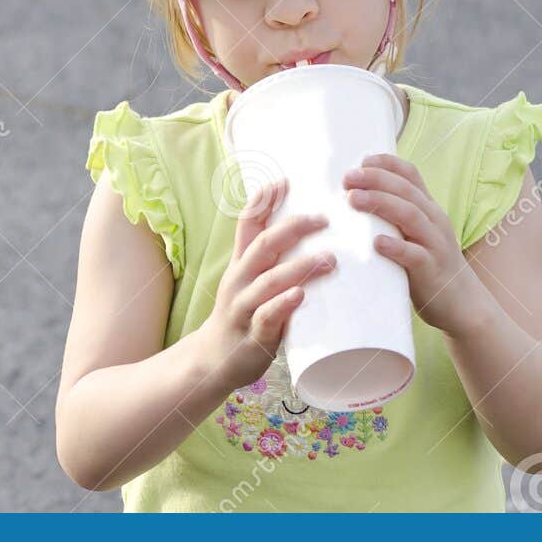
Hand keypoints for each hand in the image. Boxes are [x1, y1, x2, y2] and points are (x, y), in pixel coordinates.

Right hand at [198, 177, 336, 390]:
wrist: (212, 361)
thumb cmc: (243, 313)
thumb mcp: (250, 279)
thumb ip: (272, 257)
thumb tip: (306, 226)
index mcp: (241, 263)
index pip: (248, 225)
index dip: (263, 202)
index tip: (284, 181)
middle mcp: (239, 279)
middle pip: (263, 246)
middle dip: (293, 228)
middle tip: (325, 219)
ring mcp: (243, 307)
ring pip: (269, 281)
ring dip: (300, 267)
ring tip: (329, 259)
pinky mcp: (252, 336)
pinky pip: (267, 317)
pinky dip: (283, 304)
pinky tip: (300, 295)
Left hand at [343, 153, 488, 337]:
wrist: (461, 303)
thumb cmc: (428, 265)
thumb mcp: (416, 233)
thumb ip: (394, 216)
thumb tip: (355, 197)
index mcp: (428, 208)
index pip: (411, 175)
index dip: (387, 163)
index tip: (362, 160)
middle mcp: (434, 220)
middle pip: (405, 191)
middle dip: (375, 180)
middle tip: (348, 178)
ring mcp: (435, 244)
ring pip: (410, 216)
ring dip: (380, 204)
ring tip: (354, 200)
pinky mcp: (431, 270)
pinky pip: (415, 255)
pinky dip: (396, 247)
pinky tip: (377, 243)